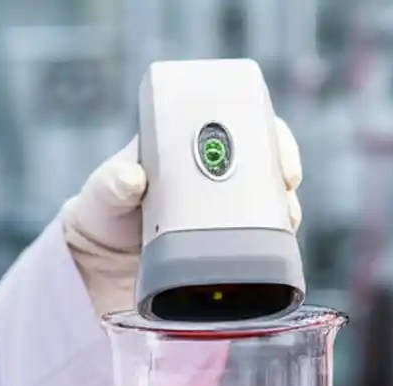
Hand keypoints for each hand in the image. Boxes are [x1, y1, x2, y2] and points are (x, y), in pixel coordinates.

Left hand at [61, 119, 304, 314]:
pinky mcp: (224, 239)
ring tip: (287, 218)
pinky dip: (275, 236)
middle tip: (288, 181)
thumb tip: (131, 178)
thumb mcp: (105, 192)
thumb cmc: (104, 209)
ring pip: (269, 196)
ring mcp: (221, 206)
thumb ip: (113, 184)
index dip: (265, 127)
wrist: (103, 257)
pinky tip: (282, 243)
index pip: (237, 122)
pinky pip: (259, 233)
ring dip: (286, 204)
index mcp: (187, 144)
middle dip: (285, 165)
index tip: (274, 142)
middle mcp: (211, 170)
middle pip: (264, 158)